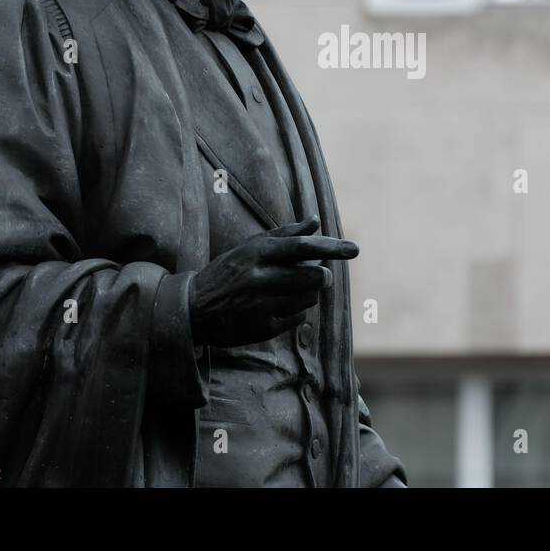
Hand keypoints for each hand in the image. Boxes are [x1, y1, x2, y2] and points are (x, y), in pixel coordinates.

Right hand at [188, 215, 356, 347]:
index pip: (302, 247)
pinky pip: (298, 317)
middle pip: (313, 277)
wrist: (194, 308)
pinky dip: (297, 310)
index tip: (354, 250)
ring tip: (293, 289)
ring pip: (309, 298)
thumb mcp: (250, 247)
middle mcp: (259, 278)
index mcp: (256, 253)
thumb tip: (315, 221)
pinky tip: (279, 306)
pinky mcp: (262, 329)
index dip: (331, 247)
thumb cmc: (228, 271)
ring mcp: (261, 306)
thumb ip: (285, 234)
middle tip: (320, 275)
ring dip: (310, 293)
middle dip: (323, 276)